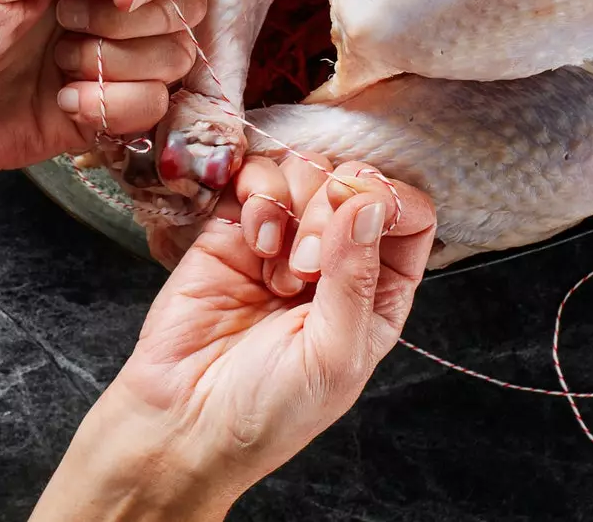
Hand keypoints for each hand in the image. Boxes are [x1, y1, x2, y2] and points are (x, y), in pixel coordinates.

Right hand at [33, 159, 436, 519]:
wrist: (183, 421)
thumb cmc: (268, 411)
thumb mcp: (334, 355)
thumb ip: (356, 277)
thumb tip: (370, 202)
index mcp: (377, 291)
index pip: (409, 215)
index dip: (388, 201)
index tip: (357, 212)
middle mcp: (335, 258)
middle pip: (355, 182)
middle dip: (332, 208)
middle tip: (303, 266)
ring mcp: (282, 239)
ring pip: (306, 170)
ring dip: (293, 204)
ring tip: (273, 264)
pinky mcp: (233, 226)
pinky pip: (256, 177)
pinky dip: (257, 195)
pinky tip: (251, 244)